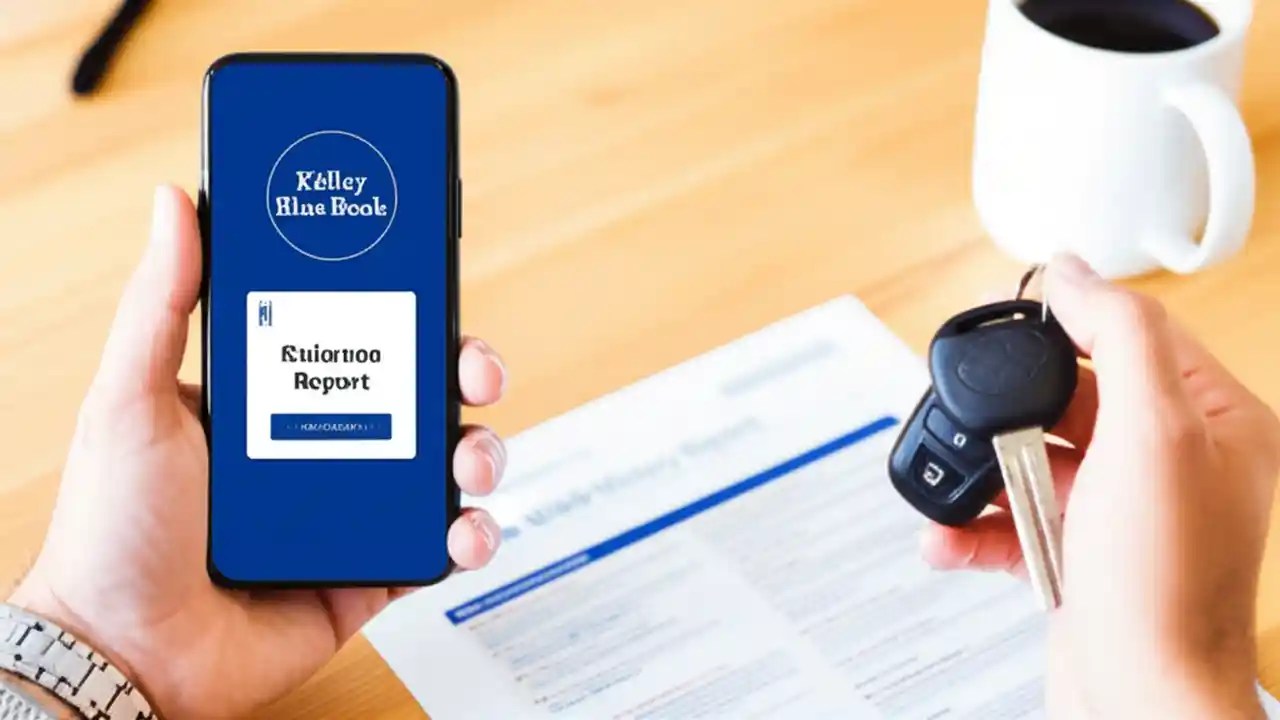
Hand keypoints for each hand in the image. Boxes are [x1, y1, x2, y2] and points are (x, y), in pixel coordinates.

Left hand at [8, 186, 509, 718]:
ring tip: (469, 462)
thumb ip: (161, 303)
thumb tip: (174, 202)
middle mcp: (324, 443)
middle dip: (466, 374)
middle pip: (421, 392)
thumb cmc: (114, 529)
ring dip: (481, 450)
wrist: (125, 651)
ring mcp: (353, 509)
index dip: (407, 309)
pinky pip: (440, 545)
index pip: (358, 335)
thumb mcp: (132, 399)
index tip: (433, 282)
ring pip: (445, 464)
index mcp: (275, 396)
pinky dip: (469, 535)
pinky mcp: (373, 571)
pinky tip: (461, 530)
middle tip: (474, 372)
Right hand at [921, 256, 1279, 718]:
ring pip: (1037, 457)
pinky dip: (976, 525)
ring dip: (983, 471)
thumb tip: (1076, 270)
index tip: (1013, 312)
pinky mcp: (1081, 553)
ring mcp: (1125, 511)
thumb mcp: (1149, 435)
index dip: (1070, 318)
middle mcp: (1174, 463)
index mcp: (1216, 423)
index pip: (1138, 332)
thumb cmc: (1163, 587)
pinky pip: (1017, 518)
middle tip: (984, 417)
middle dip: (1014, 410)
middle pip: (1074, 395)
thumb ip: (1118, 335)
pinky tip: (948, 535)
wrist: (1137, 700)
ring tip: (959, 484)